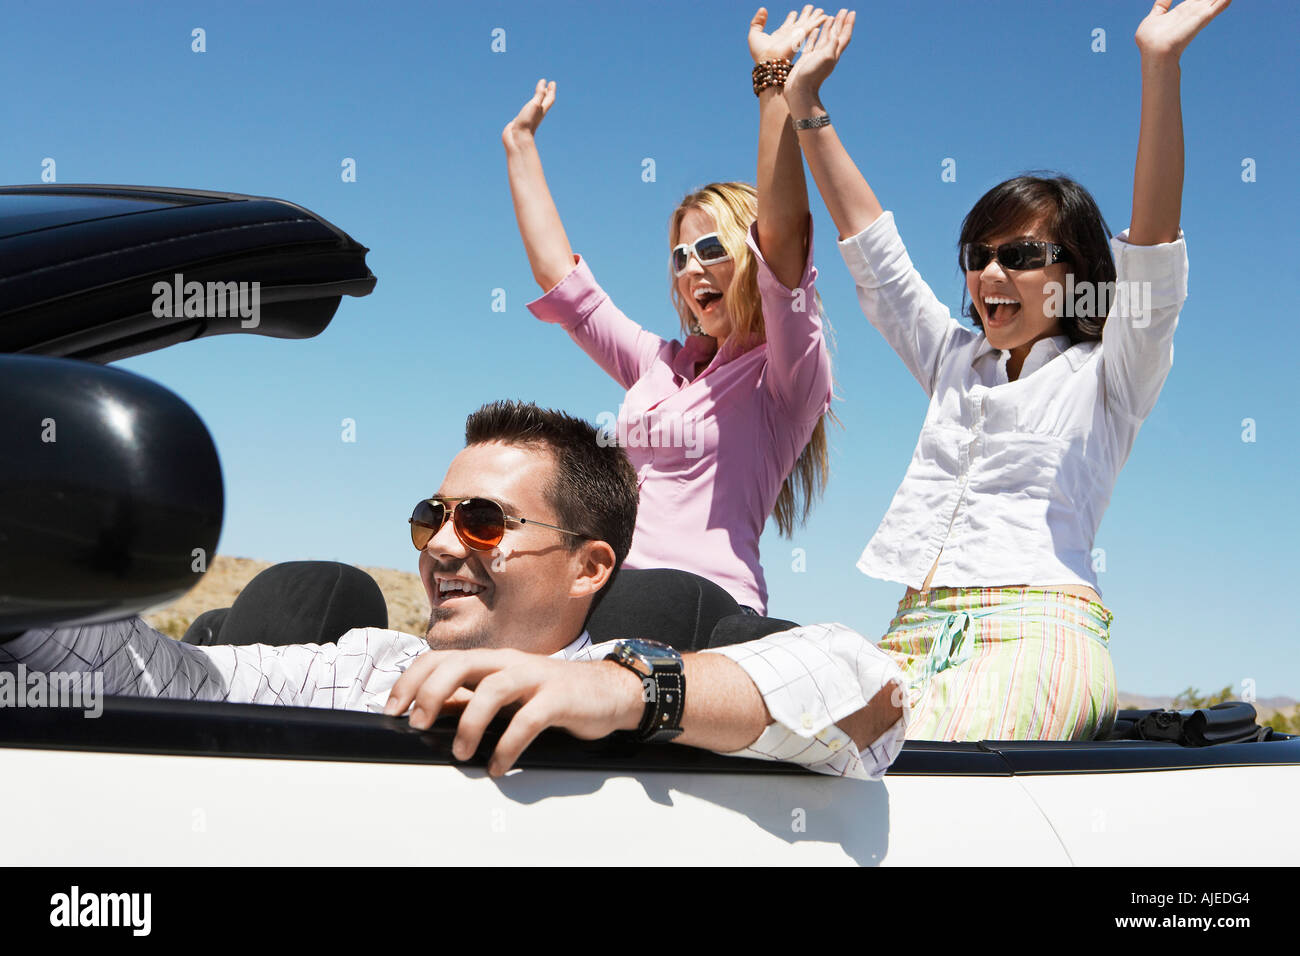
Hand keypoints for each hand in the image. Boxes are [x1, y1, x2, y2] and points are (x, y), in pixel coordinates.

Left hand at [384, 648, 642, 776]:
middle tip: (419, 725)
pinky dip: (508, 745)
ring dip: (470, 723)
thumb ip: (473, 700)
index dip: (412, 680)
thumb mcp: (508, 695)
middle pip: (461, 663)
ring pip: (492, 688)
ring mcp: (535, 676)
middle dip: (431, 693)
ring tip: (462, 753)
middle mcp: (510, 662)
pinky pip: (528, 719)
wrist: (610, 691)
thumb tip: (430, 715)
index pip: (441, 658)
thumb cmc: (552, 695)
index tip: (392, 709)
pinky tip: (498, 766)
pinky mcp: (559, 697)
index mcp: (492, 660)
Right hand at [502, 78, 555, 147]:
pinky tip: (526, 107)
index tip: (552, 82)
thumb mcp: (535, 105)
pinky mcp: (521, 120)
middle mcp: (537, 113)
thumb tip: (544, 82)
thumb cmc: (527, 122)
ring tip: (537, 94)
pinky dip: (528, 106)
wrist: (517, 139)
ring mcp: (529, 117)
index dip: (551, 90)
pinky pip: (527, 110)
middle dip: (546, 93)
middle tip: (547, 86)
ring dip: (537, 99)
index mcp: (542, 110)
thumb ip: (540, 94)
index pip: (549, 98)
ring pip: (535, 106)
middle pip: (544, 102)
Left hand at [748, 5, 827, 64]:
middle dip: (806, 15)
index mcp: (780, 35)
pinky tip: (826, 16)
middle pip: (800, 22)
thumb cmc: (760, 53)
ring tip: (821, 10)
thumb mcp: (755, 34)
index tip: (794, 13)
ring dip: (815, 16)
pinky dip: (820, 20)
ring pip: (808, 22)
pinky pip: (813, 24)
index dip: (791, 17)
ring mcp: (797, 35)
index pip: (788, 24)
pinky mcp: (802, 35)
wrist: (769, 62)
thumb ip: (758, 21)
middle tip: (812, 8)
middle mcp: (790, 35)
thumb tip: (763, 9)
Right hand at [784, 8, 853, 103]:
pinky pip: (813, 43)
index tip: (851, 12)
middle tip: (843, 10)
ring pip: (824, 37)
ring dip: (829, 27)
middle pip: (836, 34)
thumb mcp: (824, 58)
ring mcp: (817, 56)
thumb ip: (831, 44)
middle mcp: (827, 54)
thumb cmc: (812, 75)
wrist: (799, 91)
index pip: (843, 35)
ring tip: (831, 17)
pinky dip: (815, 35)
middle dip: (840, 22)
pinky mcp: (807, 58)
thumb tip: (836, 33)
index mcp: (833, 53)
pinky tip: (815, 30)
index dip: (848, 24)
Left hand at [1135, 0, 1229, 60]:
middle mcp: (1190, 15)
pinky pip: (1216, 7)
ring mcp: (1197, 17)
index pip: (1192, 1)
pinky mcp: (1202, 19)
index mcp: (1179, 14)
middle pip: (1204, 1)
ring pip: (1212, 2)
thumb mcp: (1153, 17)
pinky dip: (1222, 3)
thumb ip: (1162, 5)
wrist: (1155, 52)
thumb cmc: (1149, 40)